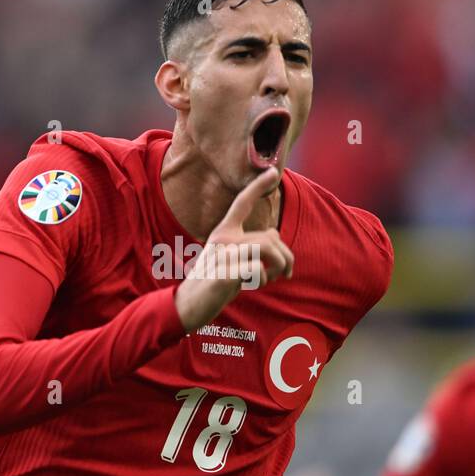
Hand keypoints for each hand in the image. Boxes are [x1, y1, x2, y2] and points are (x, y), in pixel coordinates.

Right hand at [174, 168, 293, 331]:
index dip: (257, 186)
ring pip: (267, 247)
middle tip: (286, 273)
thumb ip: (252, 245)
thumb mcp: (234, 260)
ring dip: (278, 265)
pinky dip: (263, 280)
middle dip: (285, 256)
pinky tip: (253, 286)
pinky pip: (258, 270)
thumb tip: (275, 233)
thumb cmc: (215, 283)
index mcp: (223, 232)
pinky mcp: (223, 274)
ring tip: (273, 278)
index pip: (241, 203)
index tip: (273, 170)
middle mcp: (222, 239)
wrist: (189, 305)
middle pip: (269, 236)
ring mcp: (222, 255)